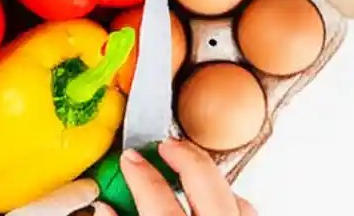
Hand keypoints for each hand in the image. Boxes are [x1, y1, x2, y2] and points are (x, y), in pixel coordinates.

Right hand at [93, 139, 255, 215]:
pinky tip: (214, 201)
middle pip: (205, 181)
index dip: (140, 174)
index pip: (158, 199)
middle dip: (184, 155)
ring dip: (211, 178)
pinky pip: (247, 212)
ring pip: (235, 194)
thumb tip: (105, 208)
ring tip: (188, 170)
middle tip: (164, 145)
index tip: (129, 158)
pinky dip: (230, 200)